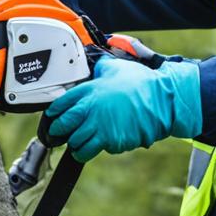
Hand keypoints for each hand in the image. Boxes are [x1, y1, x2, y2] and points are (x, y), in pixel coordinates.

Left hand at [44, 55, 201, 162]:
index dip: (54, 112)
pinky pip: (95, 150)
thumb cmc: (142, 83)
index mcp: (89, 90)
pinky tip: (97, 146)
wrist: (162, 101)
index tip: (53, 116)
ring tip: (77, 144)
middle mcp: (91, 109)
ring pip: (76, 143)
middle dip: (59, 132)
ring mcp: (100, 127)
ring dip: (75, 145)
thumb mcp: (116, 68)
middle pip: (63, 126)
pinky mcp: (111, 141)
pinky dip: (93, 150)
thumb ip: (101, 68)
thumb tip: (96, 65)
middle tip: (58, 135)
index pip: (61, 104)